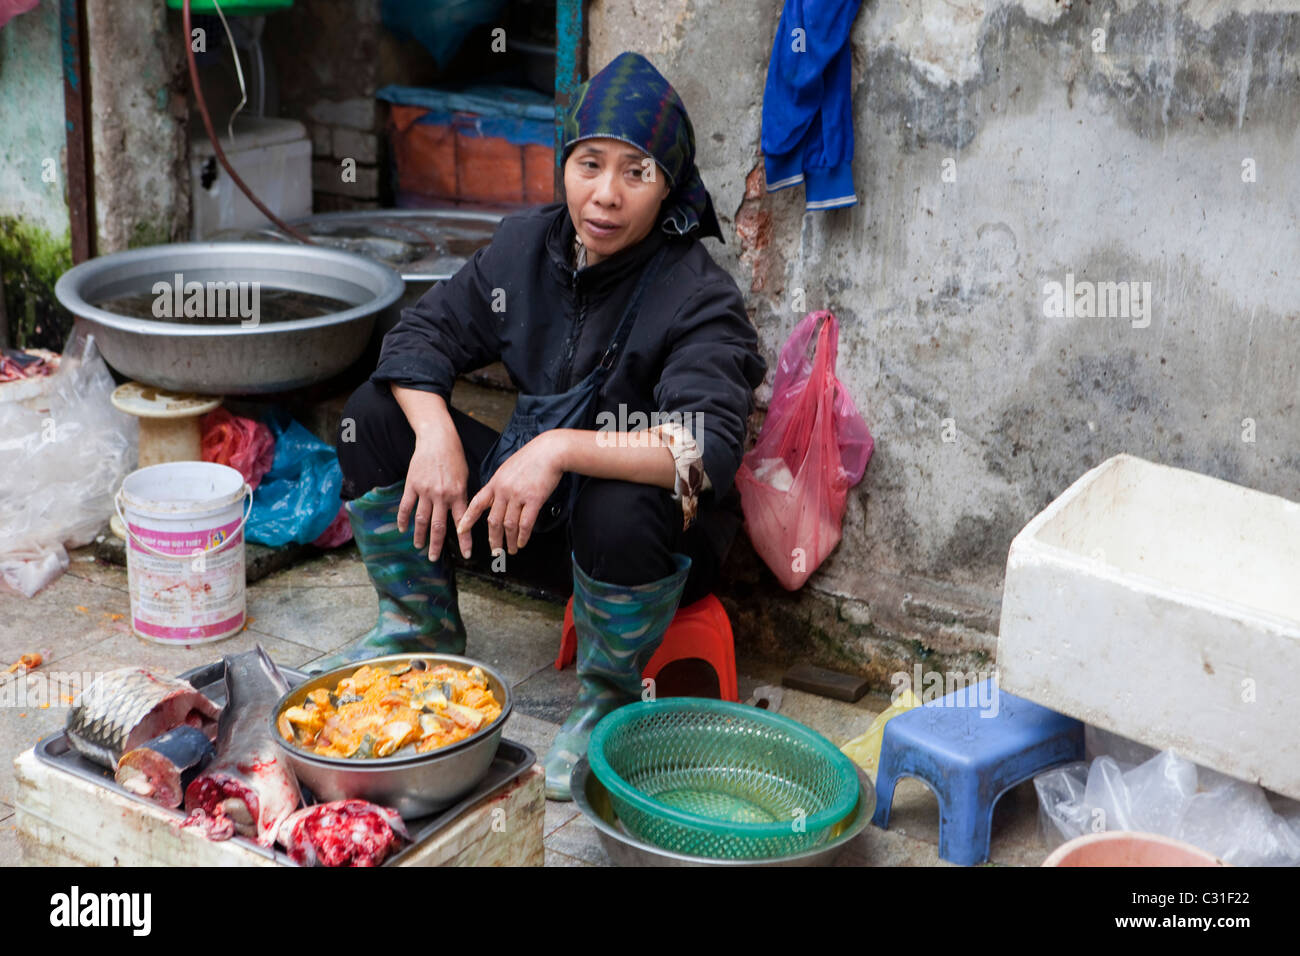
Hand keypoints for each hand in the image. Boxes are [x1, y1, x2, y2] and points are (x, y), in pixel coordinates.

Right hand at [397, 426, 472, 560]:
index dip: (465, 540)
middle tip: (433, 558)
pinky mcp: (412, 485)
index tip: (467, 555)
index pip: (462, 522)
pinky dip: (403, 519)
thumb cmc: (455, 458)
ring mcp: (426, 491)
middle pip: (438, 526)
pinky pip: (406, 506)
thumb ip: (464, 497)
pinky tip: (402, 529)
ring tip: (418, 547)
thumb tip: (467, 516)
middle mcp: (442, 495)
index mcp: (458, 494)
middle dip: (437, 545)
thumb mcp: (465, 478)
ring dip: (419, 536)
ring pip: (421, 520)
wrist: (438, 439)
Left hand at [457, 431, 565, 556]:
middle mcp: (503, 490)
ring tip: (511, 550)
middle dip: (493, 539)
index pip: (476, 504)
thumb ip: (500, 485)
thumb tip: (496, 501)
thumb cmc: (532, 458)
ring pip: (508, 525)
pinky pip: (525, 523)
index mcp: (495, 482)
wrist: (549, 451)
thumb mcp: (508, 468)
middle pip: (493, 521)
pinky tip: (522, 542)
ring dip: (509, 541)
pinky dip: (522, 536)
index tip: (460, 530)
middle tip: (494, 551)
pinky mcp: (533, 499)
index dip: (467, 519)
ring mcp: (518, 495)